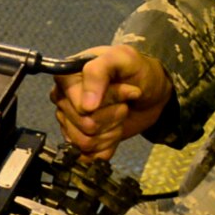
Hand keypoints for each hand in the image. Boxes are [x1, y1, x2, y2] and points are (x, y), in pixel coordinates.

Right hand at [52, 45, 171, 160]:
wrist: (150, 93)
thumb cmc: (136, 71)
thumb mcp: (122, 58)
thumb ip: (99, 72)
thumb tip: (86, 105)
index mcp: (66, 78)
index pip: (81, 106)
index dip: (106, 102)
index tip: (123, 91)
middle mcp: (63, 100)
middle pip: (85, 125)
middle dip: (112, 117)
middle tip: (122, 104)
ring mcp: (69, 121)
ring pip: (86, 143)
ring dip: (110, 132)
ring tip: (118, 116)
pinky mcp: (80, 139)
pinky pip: (87, 155)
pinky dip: (106, 147)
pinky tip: (113, 132)